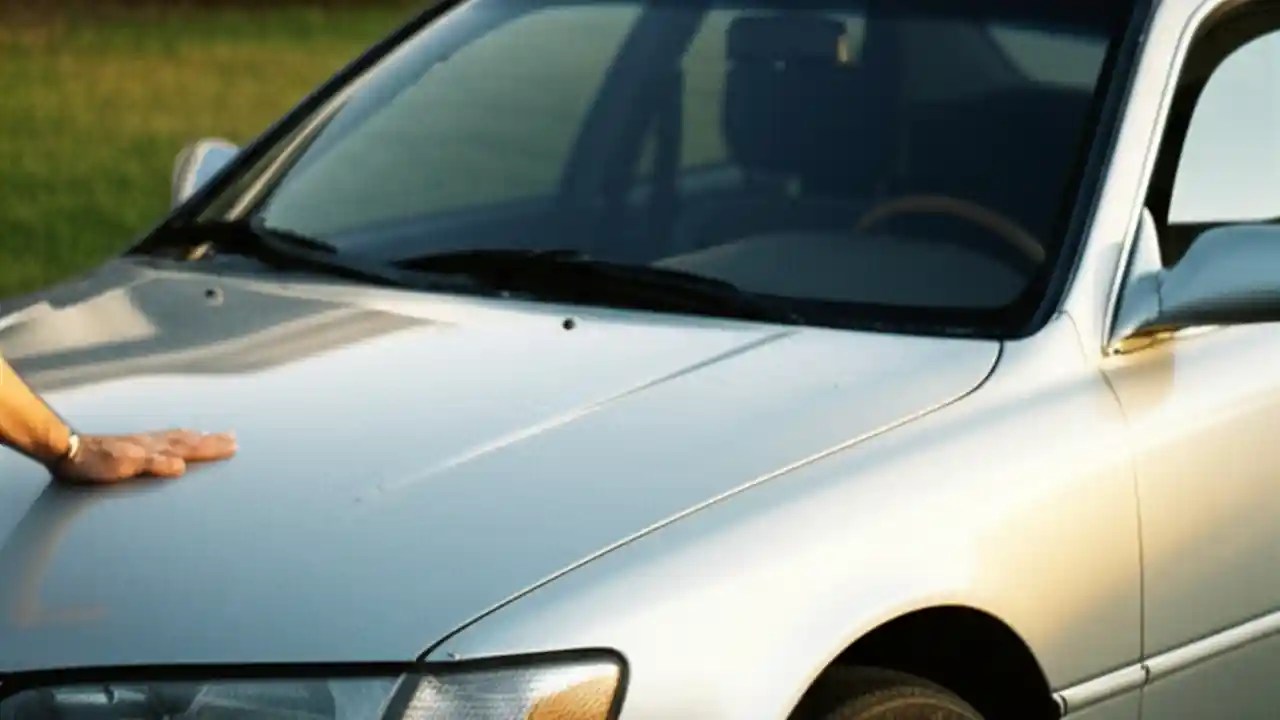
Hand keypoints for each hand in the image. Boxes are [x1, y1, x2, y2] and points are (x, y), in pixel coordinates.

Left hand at [50, 430, 237, 484]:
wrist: (67, 450)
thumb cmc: (94, 464)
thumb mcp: (124, 466)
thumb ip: (152, 464)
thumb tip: (181, 466)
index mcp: (155, 449)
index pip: (190, 448)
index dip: (211, 448)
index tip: (233, 446)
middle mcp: (153, 443)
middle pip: (188, 440)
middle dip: (211, 441)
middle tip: (233, 437)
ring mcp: (143, 442)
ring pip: (177, 438)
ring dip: (197, 437)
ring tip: (211, 434)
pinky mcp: (133, 445)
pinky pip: (164, 438)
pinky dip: (177, 437)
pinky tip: (175, 437)